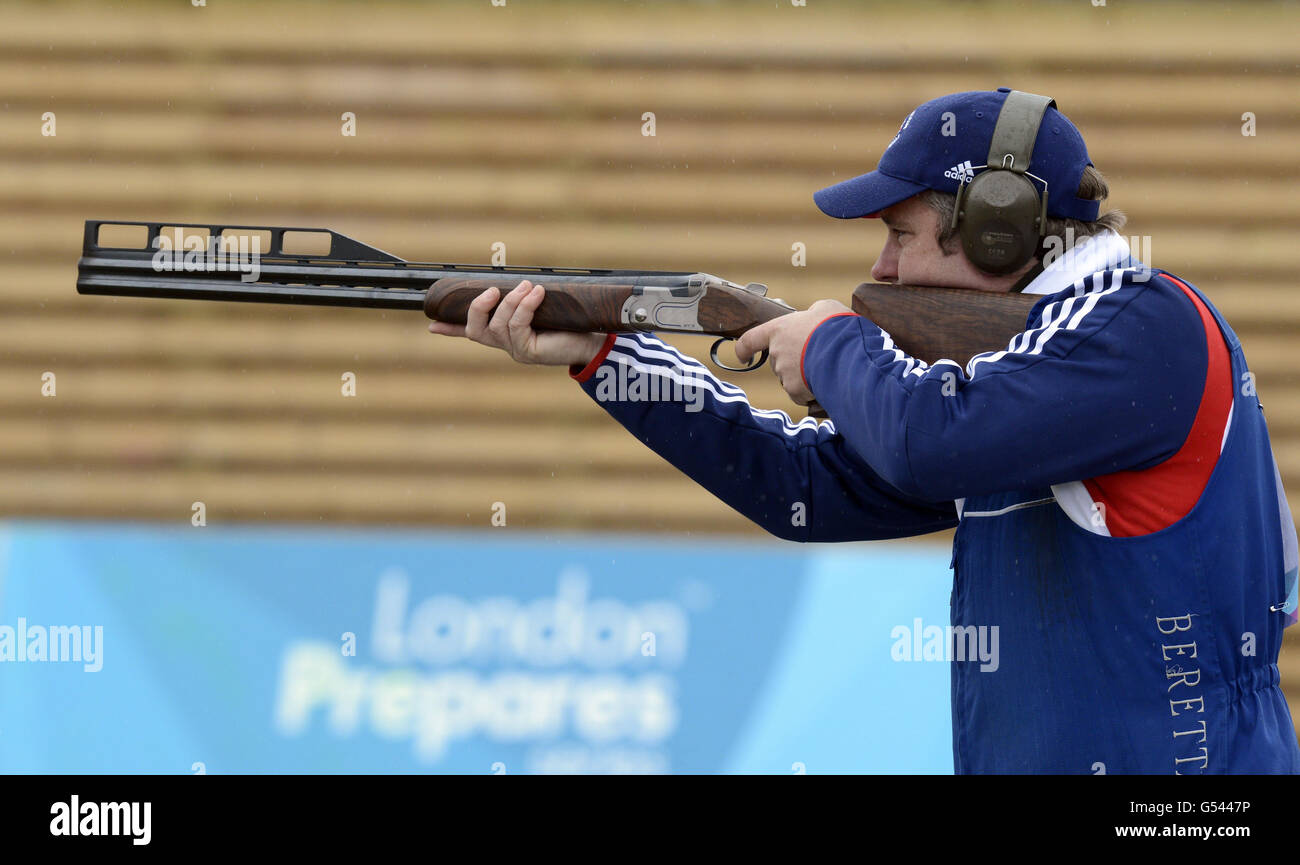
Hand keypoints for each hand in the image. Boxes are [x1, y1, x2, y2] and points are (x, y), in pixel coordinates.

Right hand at [426, 280, 607, 366]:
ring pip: (498, 325)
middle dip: (478, 307)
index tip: (431, 325)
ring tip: (527, 286)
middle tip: (492, 290)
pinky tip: (537, 294)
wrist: (593, 340)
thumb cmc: (569, 322)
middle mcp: (506, 345)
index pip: (471, 333)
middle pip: (476, 330)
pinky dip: (525, 306)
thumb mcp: (542, 307)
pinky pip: (517, 326)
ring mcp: (516, 351)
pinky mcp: (529, 353)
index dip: (451, 329)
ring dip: (511, 301)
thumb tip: (520, 280)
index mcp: (504, 335)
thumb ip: (525, 298)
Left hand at [734, 299, 852, 404]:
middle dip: (794, 361)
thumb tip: (814, 316)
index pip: (750, 340)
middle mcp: (777, 353)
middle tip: (816, 355)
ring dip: (804, 375)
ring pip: (791, 378)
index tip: (743, 357)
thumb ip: (812, 313)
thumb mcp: (824, 308)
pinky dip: (810, 392)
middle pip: (779, 361)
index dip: (744, 349)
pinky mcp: (795, 390)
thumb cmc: (835, 325)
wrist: (846, 350)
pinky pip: (800, 394)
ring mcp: (784, 373)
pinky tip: (824, 382)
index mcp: (779, 330)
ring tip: (826, 367)